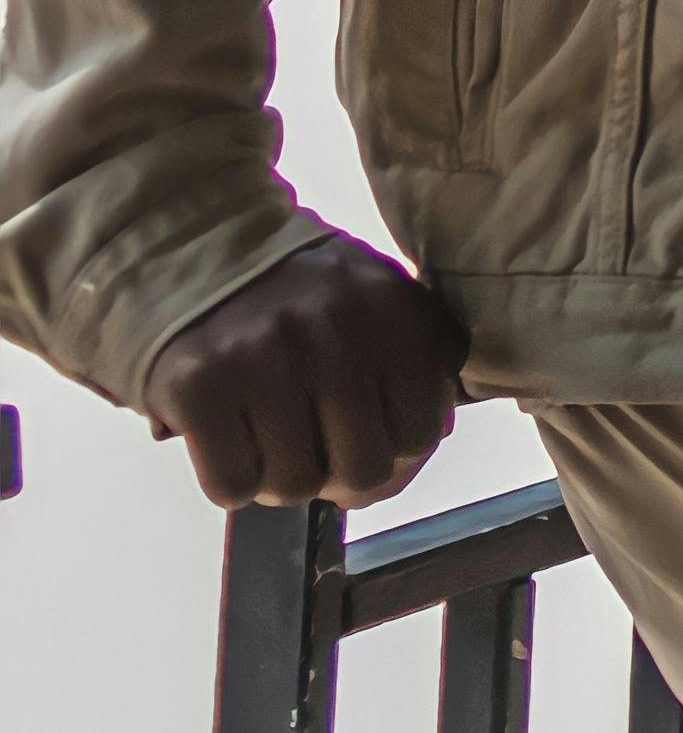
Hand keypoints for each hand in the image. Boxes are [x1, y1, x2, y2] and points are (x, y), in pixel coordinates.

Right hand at [143, 233, 465, 511]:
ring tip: (269, 432)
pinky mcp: (199, 382)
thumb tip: (433, 434)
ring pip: (295, 486)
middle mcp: (331, 327)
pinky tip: (231, 433)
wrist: (200, 246)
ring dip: (281, 477)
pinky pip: (231, 486)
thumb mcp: (380, 297)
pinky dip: (230, 478)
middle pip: (362, 471)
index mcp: (388, 307)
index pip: (421, 433)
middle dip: (340, 474)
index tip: (369, 438)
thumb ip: (421, 355)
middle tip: (316, 445)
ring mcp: (263, 354)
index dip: (396, 454)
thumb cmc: (302, 295)